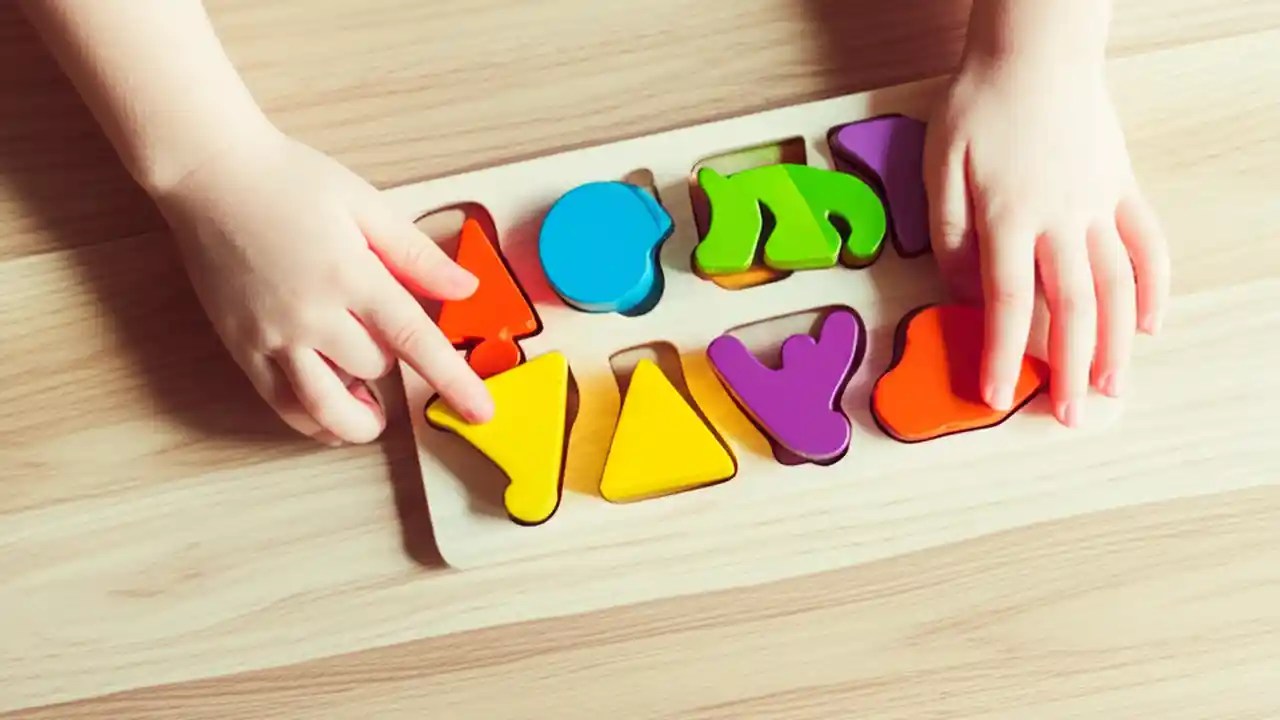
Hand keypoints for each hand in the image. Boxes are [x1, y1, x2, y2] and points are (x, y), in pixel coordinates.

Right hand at [154, 129, 493, 444]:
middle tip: (387, 337)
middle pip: (374, 367)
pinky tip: (330, 416)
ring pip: (326, 406)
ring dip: (358, 418)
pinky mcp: (241, 347)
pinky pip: (282, 404)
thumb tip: (466, 288)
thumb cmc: (289, 180)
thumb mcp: (365, 204)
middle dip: (390, 359)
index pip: (415, 341)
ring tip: (373, 413)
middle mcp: (312, 314)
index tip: (481, 413)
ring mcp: (272, 335)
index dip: (453, 382)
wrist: (208, 174)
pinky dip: (312, 422)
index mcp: (351, 274)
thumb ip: (416, 254)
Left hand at [924, 51, 1170, 427]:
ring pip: (1116, 286)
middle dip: (1065, 367)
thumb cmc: (979, 106)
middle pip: (1069, 307)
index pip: (1004, 300)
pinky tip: (1149, 324)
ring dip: (1114, 343)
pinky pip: (1148, 245)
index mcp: (1008, 215)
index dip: (998, 352)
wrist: (1037, 51)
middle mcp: (1060, 218)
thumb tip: (964, 290)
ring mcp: (1100, 204)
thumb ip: (951, 234)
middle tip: (1064, 415)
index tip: (994, 396)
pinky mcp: (1123, 189)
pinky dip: (1154, 287)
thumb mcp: (939, 166)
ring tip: (1109, 388)